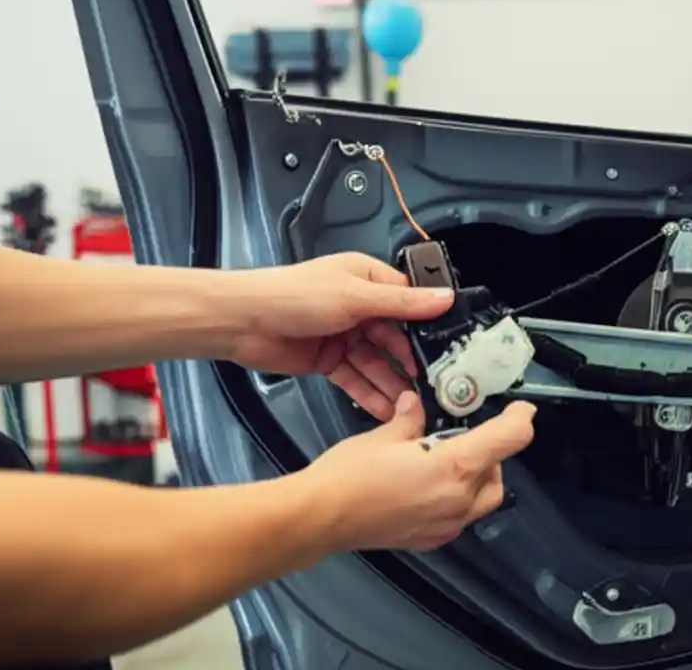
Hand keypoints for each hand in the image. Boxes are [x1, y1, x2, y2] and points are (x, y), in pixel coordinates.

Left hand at [226, 253, 453, 419]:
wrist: (243, 322)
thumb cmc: (294, 295)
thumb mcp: (356, 297)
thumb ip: (402, 303)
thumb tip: (445, 298)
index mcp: (367, 280)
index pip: (408, 301)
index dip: (426, 324)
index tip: (448, 346)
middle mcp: (358, 306)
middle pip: (394, 337)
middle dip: (410, 361)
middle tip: (431, 385)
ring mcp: (343, 335)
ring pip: (376, 362)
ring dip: (392, 383)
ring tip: (411, 407)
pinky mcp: (328, 361)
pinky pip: (356, 379)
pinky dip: (369, 394)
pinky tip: (386, 410)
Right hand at [303, 392, 535, 551]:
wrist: (321, 517)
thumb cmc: (348, 478)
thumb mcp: (384, 435)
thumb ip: (410, 419)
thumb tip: (415, 405)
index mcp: (452, 467)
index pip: (507, 440)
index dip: (520, 420)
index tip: (522, 411)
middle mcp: (456, 500)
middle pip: (498, 472)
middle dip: (490, 451)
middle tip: (465, 435)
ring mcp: (446, 524)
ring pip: (483, 498)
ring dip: (477, 477)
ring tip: (446, 460)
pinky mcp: (431, 539)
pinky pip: (460, 517)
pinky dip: (457, 499)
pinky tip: (430, 487)